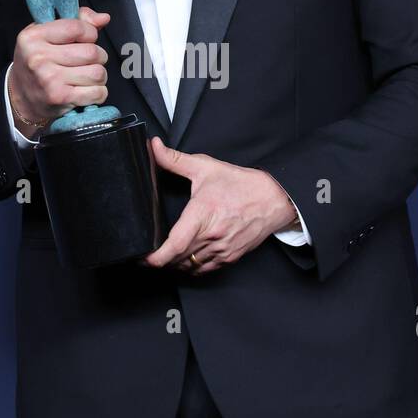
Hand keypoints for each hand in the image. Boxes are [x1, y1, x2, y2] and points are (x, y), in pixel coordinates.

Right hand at [9, 5, 108, 129]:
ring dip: (98, 75)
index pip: (77, 28)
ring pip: (97, 73)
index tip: (86, 39)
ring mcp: (49, 79)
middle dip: (98, 56)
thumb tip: (103, 18)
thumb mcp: (46, 34)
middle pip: (92, 52)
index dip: (90, 33)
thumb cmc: (37, 63)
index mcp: (33, 37)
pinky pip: (97, 92)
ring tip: (86, 76)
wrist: (21, 97)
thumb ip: (76, 20)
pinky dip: (98, 92)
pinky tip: (86, 90)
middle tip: (87, 61)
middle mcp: (38, 57)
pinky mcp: (60, 98)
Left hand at [142, 138, 297, 273]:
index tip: (144, 258)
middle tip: (148, 254)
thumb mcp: (206, 167)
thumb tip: (153, 147)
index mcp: (202, 214)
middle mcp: (212, 236)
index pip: (175, 245)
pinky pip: (204, 270)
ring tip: (166, 256)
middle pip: (178, 259)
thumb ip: (175, 159)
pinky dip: (192, 267)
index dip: (156, 258)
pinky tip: (186, 258)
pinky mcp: (230, 257)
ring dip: (175, 264)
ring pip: (190, 267)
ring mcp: (222, 249)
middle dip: (161, 260)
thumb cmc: (240, 184)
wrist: (273, 199)